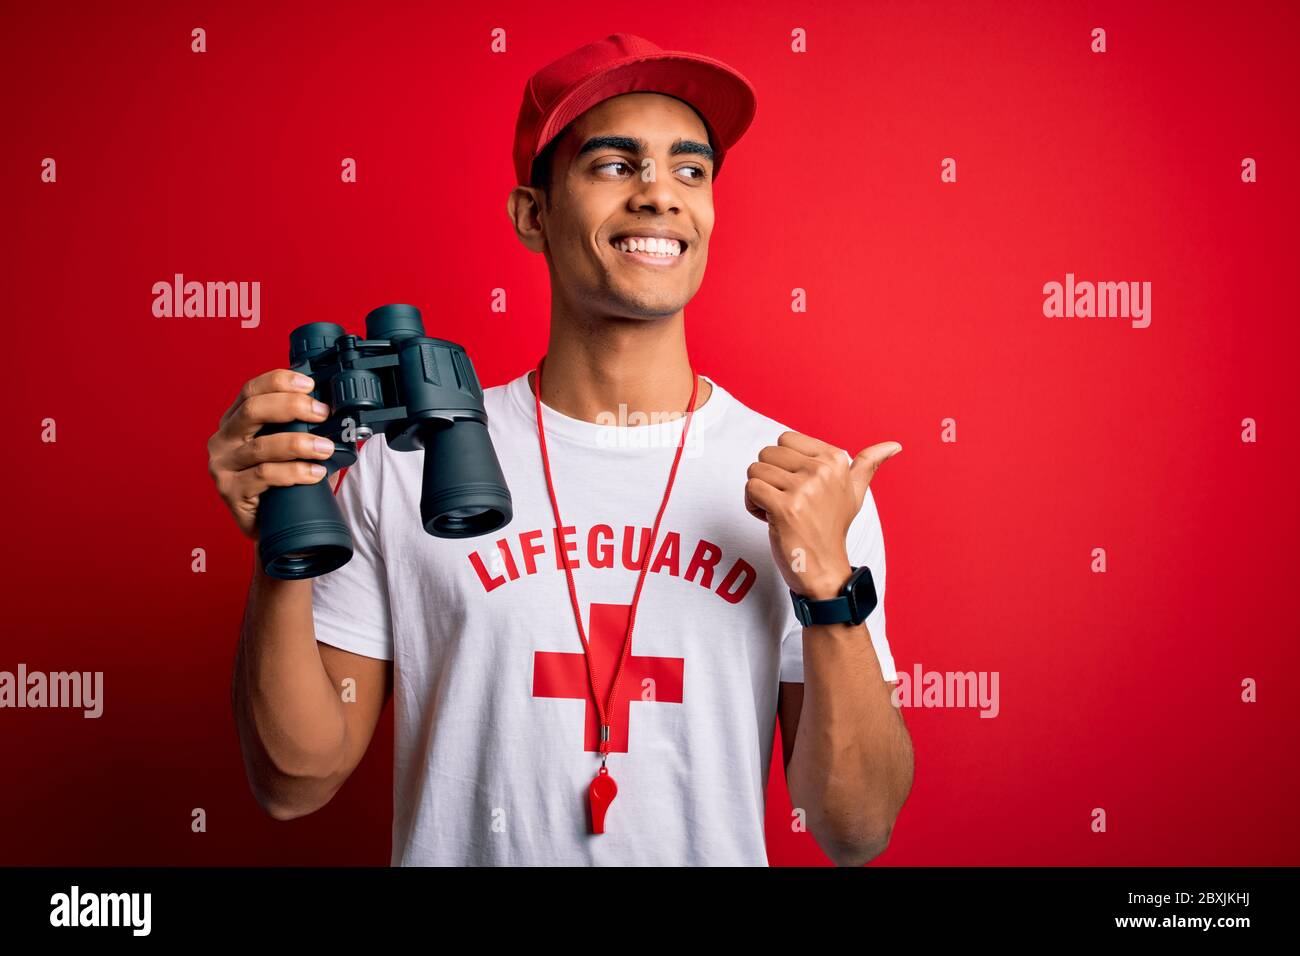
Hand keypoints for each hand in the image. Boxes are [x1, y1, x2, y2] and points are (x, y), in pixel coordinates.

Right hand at [207, 369, 335, 539]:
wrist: (271, 525)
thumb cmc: (281, 482)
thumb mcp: (289, 448)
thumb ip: (303, 428)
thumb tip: (340, 414)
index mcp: (235, 421)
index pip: (251, 390)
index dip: (280, 382)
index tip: (309, 385)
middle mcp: (223, 440)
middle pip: (253, 410)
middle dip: (292, 407)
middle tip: (322, 414)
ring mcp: (223, 466)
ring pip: (262, 446)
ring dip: (300, 444)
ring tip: (326, 448)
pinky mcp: (231, 492)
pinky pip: (265, 476)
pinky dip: (295, 472)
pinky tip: (314, 473)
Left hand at [745, 431, 900, 598]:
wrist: (825, 569)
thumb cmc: (833, 528)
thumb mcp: (855, 492)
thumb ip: (869, 464)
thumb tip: (895, 445)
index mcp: (836, 459)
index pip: (785, 439)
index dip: (784, 464)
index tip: (798, 487)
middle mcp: (822, 471)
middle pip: (767, 453)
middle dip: (769, 478)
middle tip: (788, 502)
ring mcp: (805, 489)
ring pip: (755, 470)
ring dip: (760, 493)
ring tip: (780, 511)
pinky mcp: (786, 508)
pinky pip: (751, 489)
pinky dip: (753, 506)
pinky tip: (770, 520)